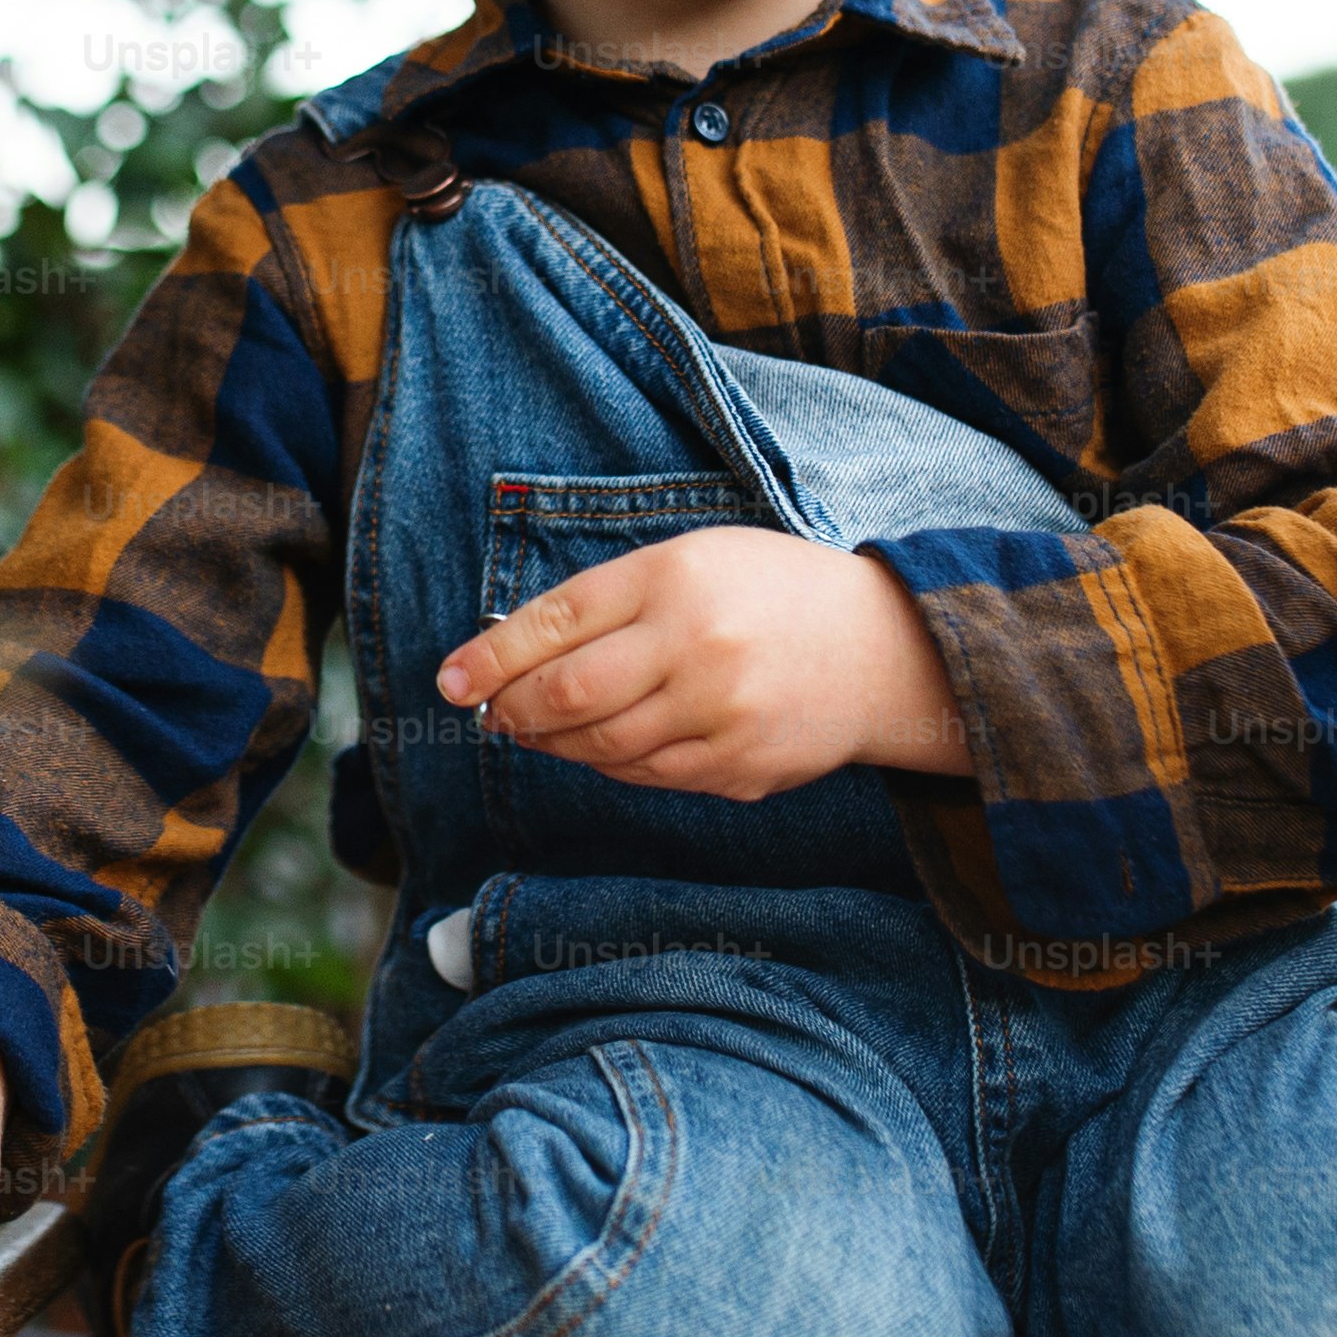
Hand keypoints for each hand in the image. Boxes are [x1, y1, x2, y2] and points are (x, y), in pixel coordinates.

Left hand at [438, 525, 971, 796]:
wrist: (884, 649)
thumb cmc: (771, 592)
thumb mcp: (692, 561)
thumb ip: (607, 602)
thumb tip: (513, 658)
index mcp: (675, 579)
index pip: (554, 622)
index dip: (490, 659)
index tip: (451, 681)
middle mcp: (695, 648)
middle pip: (566, 696)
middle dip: (512, 710)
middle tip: (492, 712)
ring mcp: (719, 716)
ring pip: (600, 747)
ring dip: (552, 744)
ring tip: (535, 730)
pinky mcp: (738, 768)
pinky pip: (646, 776)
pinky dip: (606, 764)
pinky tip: (597, 747)